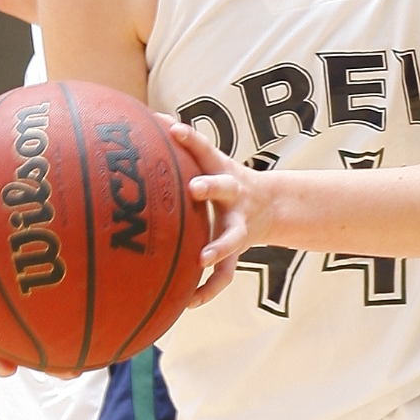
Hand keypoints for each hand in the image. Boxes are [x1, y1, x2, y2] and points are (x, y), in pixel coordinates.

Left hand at [167, 121, 274, 306]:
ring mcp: (238, 224)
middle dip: (210, 187)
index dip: (190, 139)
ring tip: (203, 259)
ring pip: (231, 236)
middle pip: (224, 187)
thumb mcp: (211, 160)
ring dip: (218, 247)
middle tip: (194, 188)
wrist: (272, 206)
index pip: (206, 150)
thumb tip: (147, 117)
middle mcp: (233, 195)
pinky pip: (226, 274)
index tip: (173, 129)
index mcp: (221, 170)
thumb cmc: (225, 179)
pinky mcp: (237, 251)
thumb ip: (183, 145)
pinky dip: (210, 289)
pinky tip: (190, 302)